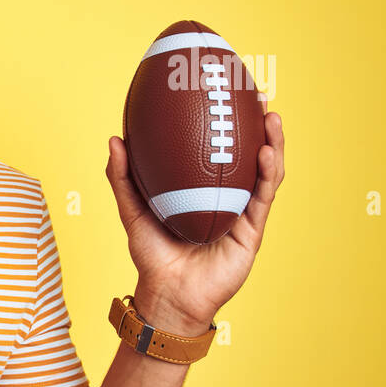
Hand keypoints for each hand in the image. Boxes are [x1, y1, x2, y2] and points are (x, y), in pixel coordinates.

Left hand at [105, 110, 285, 334]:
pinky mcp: (252, 230)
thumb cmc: (151, 256)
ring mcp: (242, 212)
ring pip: (264, 171)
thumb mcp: (132, 211)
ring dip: (271, 142)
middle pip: (246, 154)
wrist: (168, 296)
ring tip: (271, 114)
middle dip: (254, 123)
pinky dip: (268, 172)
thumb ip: (122, 178)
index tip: (221, 90)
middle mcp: (226, 197)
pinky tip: (267, 150)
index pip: (215, 150)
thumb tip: (114, 138)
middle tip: (254, 91)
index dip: (220, 122)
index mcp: (201, 189)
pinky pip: (264, 197)